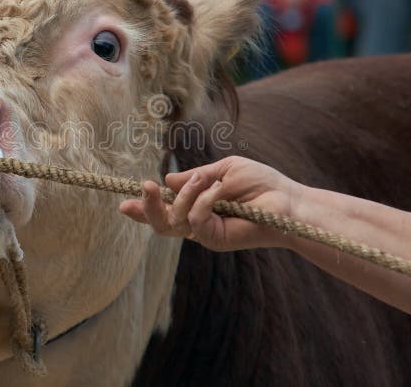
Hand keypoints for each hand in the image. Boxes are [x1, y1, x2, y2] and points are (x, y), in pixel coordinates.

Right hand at [118, 156, 306, 250]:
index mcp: (197, 206)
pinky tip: (220, 191)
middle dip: (147, 208)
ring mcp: (206, 234)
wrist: (287, 200)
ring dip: (186, 195)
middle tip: (144, 187)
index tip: (123, 205)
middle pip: (160, 224)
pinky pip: (195, 220)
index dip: (143, 210)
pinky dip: (204, 201)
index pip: (164, 212)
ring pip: (174, 222)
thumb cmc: (261, 183)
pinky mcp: (216, 239)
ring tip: (206, 181)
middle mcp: (198, 223)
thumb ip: (194, 177)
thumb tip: (168, 181)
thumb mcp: (222, 170)